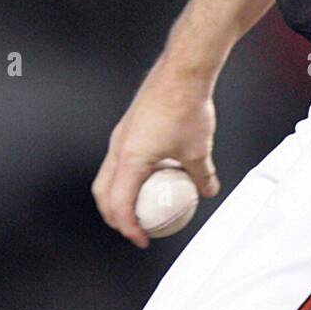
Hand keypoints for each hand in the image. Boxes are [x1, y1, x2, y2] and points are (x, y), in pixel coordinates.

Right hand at [92, 61, 220, 247]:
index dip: (129, 227)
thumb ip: (201, 175)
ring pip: (108, 173)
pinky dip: (127, 174)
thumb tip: (206, 189)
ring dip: (118, 194)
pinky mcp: (129, 124)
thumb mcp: (198, 150)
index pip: (120, 204)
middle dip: (115, 215)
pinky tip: (152, 173)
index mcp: (130, 158)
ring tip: (141, 204)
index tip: (142, 238)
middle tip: (134, 228)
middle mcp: (119, 146)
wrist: (182, 70)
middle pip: (104, 191)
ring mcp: (122, 133)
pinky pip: (120, 157)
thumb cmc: (185, 105)